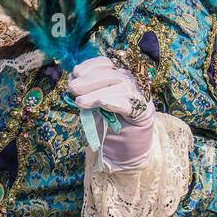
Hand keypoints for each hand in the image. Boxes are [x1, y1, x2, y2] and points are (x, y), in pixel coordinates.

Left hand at [68, 56, 154, 170]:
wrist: (124, 151)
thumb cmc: (106, 127)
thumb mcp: (92, 108)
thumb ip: (85, 95)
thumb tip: (72, 82)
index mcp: (118, 78)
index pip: (106, 64)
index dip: (91, 65)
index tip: (75, 72)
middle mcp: (131, 84)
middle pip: (112, 74)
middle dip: (90, 79)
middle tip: (72, 88)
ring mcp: (139, 97)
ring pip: (121, 87)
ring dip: (97, 93)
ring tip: (80, 102)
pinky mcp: (144, 112)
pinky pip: (129, 104)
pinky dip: (114, 102)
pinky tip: (102, 103)